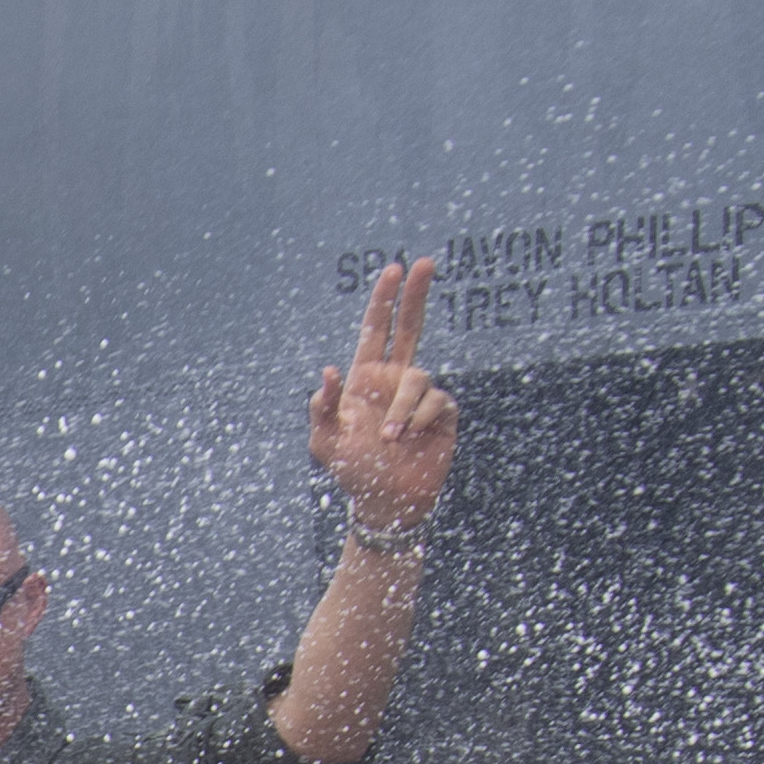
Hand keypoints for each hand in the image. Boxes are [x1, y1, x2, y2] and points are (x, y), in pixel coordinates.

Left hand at [310, 259, 458, 534]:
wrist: (387, 502)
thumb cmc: (353, 471)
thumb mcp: (325, 442)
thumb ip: (322, 408)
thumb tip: (330, 370)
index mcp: (366, 379)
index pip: (377, 330)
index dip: (384, 301)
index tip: (394, 269)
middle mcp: (395, 380)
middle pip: (410, 327)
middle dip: (417, 294)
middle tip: (426, 262)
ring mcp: (419, 396)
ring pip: (418, 378)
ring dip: (402, 409)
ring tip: (391, 439)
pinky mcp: (442, 414)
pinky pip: (436, 402)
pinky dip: (420, 420)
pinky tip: (411, 440)